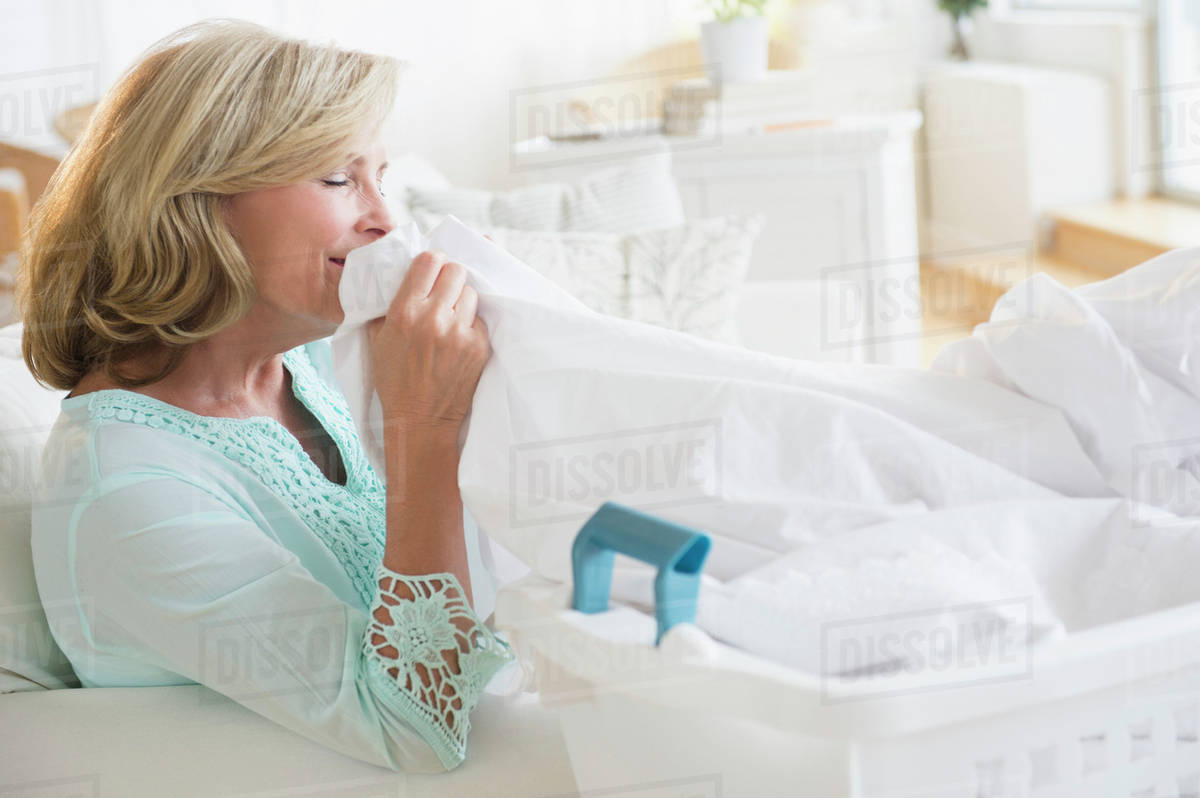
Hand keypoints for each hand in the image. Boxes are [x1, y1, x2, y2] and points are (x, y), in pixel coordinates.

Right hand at [367, 250, 488, 429]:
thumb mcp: (377, 339)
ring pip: (471, 293)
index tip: (432, 269)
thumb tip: (402, 274)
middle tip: (444, 292)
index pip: (429, 261)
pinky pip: (481, 319)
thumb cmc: (394, 379)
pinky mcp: (479, 347)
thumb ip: (389, 304)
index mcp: (405, 312)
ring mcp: (460, 333)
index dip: (432, 262)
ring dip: (463, 300)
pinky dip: (472, 325)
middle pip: (456, 271)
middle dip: (450, 278)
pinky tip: (459, 339)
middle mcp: (434, 318)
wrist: (420, 419)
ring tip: (451, 317)